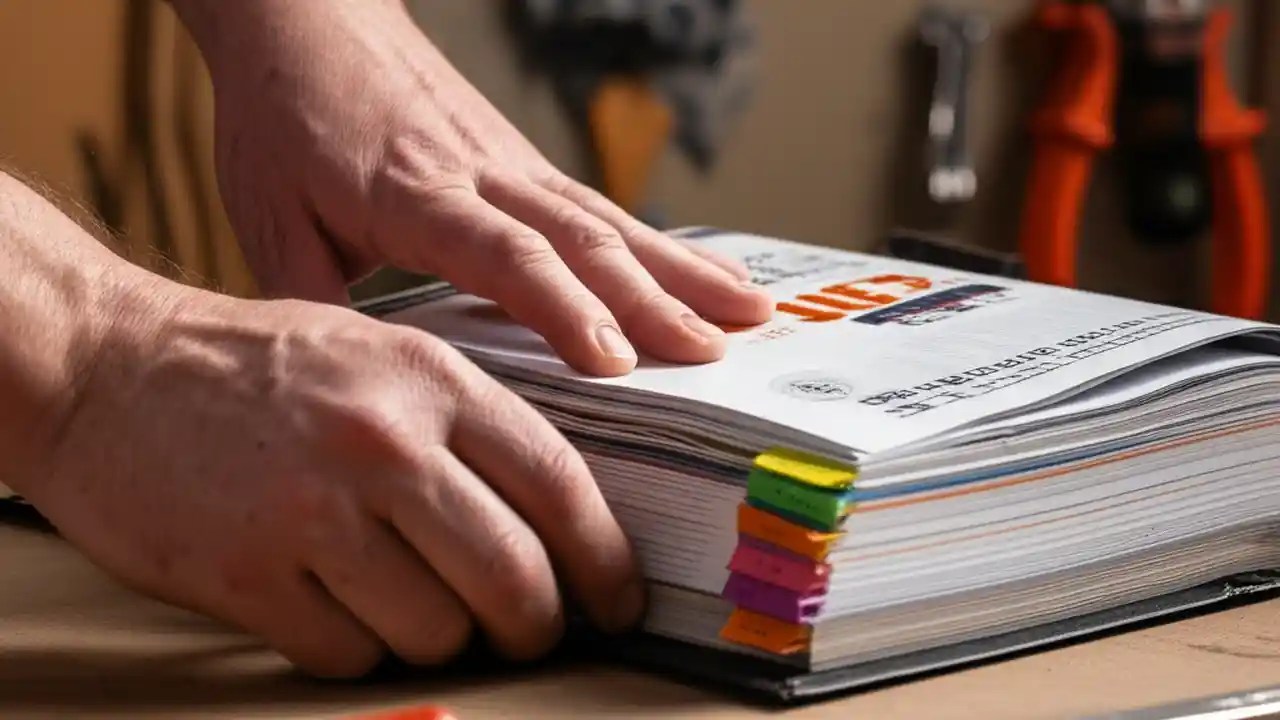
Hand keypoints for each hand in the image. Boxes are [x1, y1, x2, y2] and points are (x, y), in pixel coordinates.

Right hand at [22, 280, 641, 677]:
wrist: (107, 369)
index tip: (621, 599)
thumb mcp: (379, 354)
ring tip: (412, 604)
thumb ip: (466, 421)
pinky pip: (350, 657)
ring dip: (440, 639)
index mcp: (429, 380)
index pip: (558, 483)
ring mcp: (312, 513)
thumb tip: (556, 516)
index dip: (605, 557)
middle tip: (531, 631)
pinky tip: (336, 608)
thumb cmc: (258, 367)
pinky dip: (359, 651)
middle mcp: (382, 444)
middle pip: (512, 576)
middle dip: (537, 624)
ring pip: (437, 631)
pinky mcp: (249, 576)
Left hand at [176, 0, 772, 376]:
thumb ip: (310, 301)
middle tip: (714, 355)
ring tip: (748, 314)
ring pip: (609, 220)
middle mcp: (479, 176)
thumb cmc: (282, 119)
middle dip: (652, 302)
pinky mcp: (524, 161)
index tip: (615, 362)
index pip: (503, 255)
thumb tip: (353, 381)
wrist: (307, 17)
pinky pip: (602, 206)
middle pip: (580, 239)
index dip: (561, 307)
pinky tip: (706, 274)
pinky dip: (664, 245)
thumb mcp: (267, 217)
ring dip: (680, 272)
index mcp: (413, 196)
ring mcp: (511, 164)